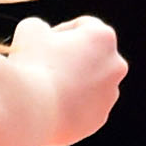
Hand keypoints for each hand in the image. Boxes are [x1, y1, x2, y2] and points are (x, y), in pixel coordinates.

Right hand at [7, 14, 126, 145]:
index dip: (59, 32)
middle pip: (91, 56)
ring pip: (88, 83)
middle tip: (41, 64)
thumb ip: (41, 26)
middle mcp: (115, 65)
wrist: (31, 109)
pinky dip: (68, 105)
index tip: (41, 43)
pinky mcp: (98, 118)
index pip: (84, 26)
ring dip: (70, 82)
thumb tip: (44, 36)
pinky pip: (82, 107)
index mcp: (103, 38)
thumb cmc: (31, 63)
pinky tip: (46, 105)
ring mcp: (109, 95)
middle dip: (70, 58)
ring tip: (42, 87)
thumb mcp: (29, 29)